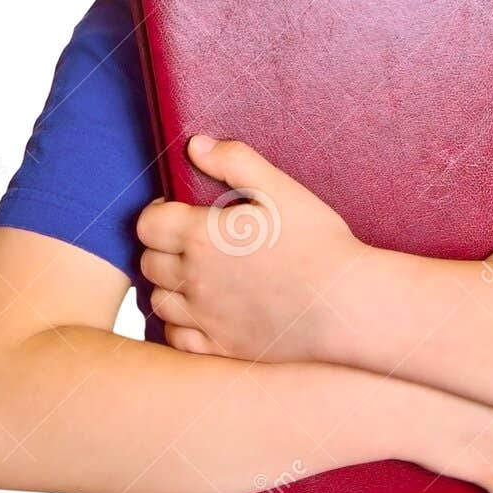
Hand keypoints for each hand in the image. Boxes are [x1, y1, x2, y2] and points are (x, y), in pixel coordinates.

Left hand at [137, 134, 367, 362]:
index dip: (158, 213)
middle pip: (148, 262)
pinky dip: (179, 325)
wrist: (344, 302)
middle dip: (161, 248)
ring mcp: (206, 317)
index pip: (147, 224)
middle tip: (188, 241)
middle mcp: (194, 279)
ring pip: (158, 301)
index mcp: (202, 236)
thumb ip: (235, 161)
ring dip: (168, 286)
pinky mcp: (222, 346)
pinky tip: (199, 313)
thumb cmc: (318, 243)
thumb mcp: (281, 189)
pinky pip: (177, 338)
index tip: (179, 211)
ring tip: (192, 276)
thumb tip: (196, 146)